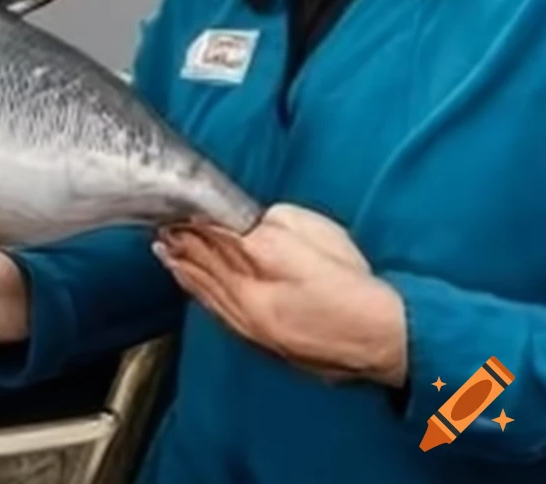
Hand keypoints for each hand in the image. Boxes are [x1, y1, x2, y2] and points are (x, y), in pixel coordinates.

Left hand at [153, 203, 406, 387]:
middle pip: (204, 261)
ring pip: (204, 287)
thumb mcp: (317, 233)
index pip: (215, 235)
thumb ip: (274, 222)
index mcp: (263, 263)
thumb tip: (249, 222)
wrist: (383, 338)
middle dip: (181, 240)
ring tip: (162, 247)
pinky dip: (196, 290)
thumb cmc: (354, 284)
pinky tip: (186, 280)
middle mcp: (248, 297)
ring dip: (181, 264)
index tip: (177, 205)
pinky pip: (215, 309)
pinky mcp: (258, 339)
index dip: (194, 219)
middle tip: (162, 222)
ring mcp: (250, 323)